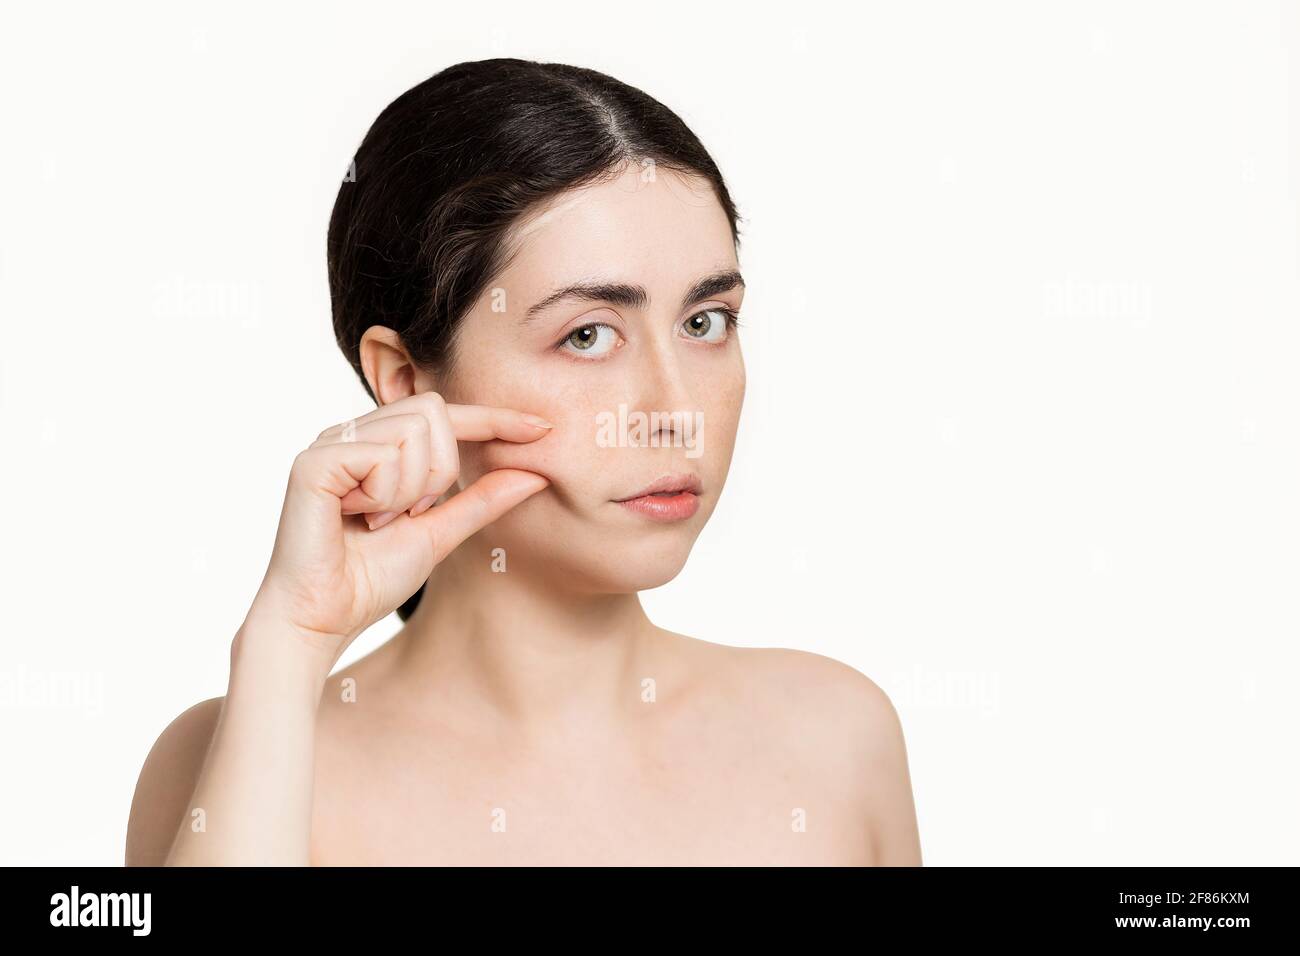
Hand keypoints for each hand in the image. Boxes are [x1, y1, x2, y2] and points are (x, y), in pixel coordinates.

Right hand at [247, 391, 550, 660]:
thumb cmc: (369, 578)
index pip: (446, 412)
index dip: (494, 417)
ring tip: (381, 520)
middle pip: (434, 411)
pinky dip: (384, 495)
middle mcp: (354, 433)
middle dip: (442, 468)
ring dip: (412, 487)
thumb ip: (481, 500)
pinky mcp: (313, 461)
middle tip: (414, 512)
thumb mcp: (440, 533)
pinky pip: (382, 456)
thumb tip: (536, 473)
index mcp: (380, 443)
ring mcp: (330, 442)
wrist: (323, 618)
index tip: (543, 428)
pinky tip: (360, 519)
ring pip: (413, 429)